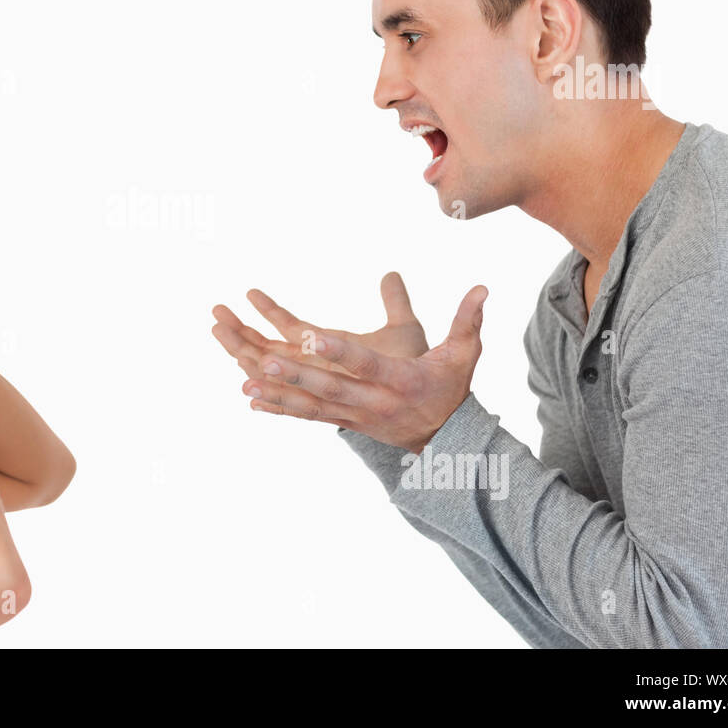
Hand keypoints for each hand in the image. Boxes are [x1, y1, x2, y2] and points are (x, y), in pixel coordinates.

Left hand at [213, 276, 486, 452]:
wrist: (445, 441)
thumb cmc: (450, 389)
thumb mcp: (464, 355)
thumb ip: (467, 321)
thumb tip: (482, 287)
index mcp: (400, 380)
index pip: (366, 364)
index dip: (339, 352)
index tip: (311, 337)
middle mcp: (373, 401)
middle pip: (330, 388)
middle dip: (297, 375)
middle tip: (265, 359)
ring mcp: (355, 416)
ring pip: (311, 405)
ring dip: (278, 393)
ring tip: (244, 381)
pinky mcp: (343, 422)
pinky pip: (306, 416)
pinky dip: (279, 407)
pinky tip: (250, 398)